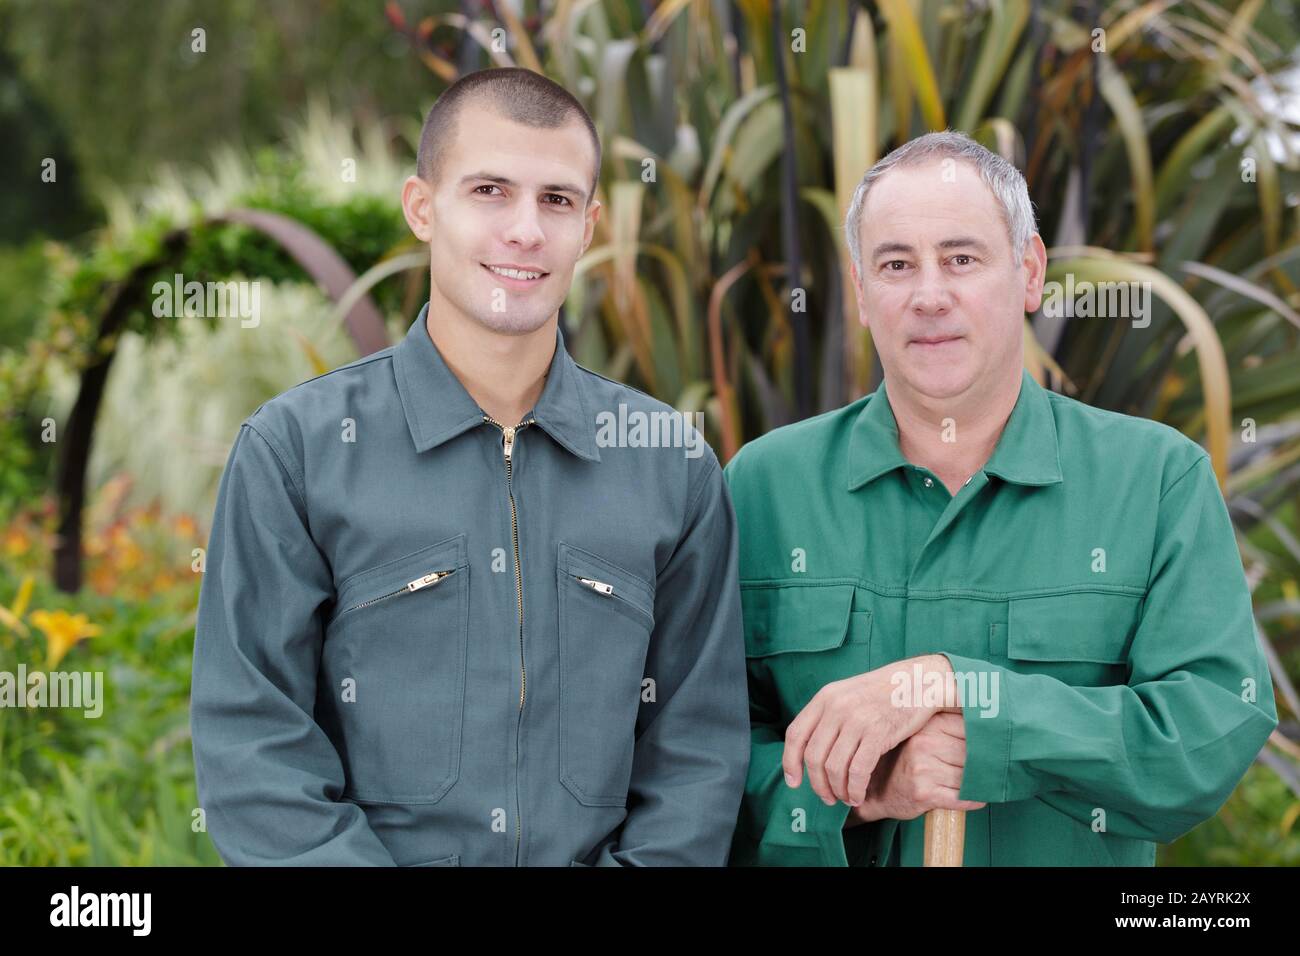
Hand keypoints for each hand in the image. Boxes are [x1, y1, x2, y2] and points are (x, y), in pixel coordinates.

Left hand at [783, 653, 957, 806]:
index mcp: (825, 697)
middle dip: (817, 784)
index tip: (793, 782)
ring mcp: (856, 720)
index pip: (795, 734)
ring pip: (834, 767)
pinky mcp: (877, 733)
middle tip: (826, 798)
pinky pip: (857, 770)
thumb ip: (829, 716)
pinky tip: (858, 796)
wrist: (919, 681)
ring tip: (845, 798)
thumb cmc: (884, 692)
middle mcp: (836, 707)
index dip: (790, 762)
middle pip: (813, 756)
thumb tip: (811, 751)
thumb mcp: (848, 694)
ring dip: (837, 790)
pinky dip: (855, 789)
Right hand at [845, 711, 986, 824]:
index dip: (986, 738)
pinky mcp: (924, 793)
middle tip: (992, 766)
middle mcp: (923, 743)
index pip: (971, 727)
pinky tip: (975, 796)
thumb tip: (991, 717)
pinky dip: (975, 799)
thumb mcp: (923, 735)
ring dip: (980, 782)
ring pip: (970, 776)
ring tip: (981, 781)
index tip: (995, 743)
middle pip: (973, 753)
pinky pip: (964, 798)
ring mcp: (923, 769)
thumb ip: (950, 725)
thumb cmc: (907, 760)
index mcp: (926, 724)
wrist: (877, 790)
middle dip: (985, 762)